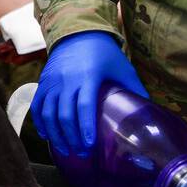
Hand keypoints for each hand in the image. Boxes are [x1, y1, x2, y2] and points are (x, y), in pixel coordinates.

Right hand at [30, 29, 146, 157]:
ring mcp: (52, 82)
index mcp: (88, 77)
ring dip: (56, 134)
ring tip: (65, 150)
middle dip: (71, 138)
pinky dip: (40, 123)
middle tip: (80, 154)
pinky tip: (47, 136)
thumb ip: (134, 88)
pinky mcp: (43, 82)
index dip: (85, 127)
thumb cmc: (103, 52)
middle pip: (64, 114)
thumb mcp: (122, 67)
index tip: (89, 145)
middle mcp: (66, 81)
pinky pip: (37, 106)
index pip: (84, 106)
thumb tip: (150, 110)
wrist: (77, 31)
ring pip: (48, 113)